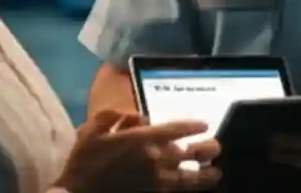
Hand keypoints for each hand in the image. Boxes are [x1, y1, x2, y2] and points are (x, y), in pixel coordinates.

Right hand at [60, 109, 222, 192]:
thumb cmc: (84, 161)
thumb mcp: (94, 129)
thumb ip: (116, 116)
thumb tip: (138, 116)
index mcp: (143, 140)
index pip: (177, 130)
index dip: (194, 126)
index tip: (205, 124)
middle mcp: (156, 160)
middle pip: (192, 154)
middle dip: (208, 149)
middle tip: (216, 147)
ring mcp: (157, 182)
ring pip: (191, 179)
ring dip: (206, 175)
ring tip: (216, 173)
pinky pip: (177, 192)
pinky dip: (189, 190)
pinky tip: (194, 188)